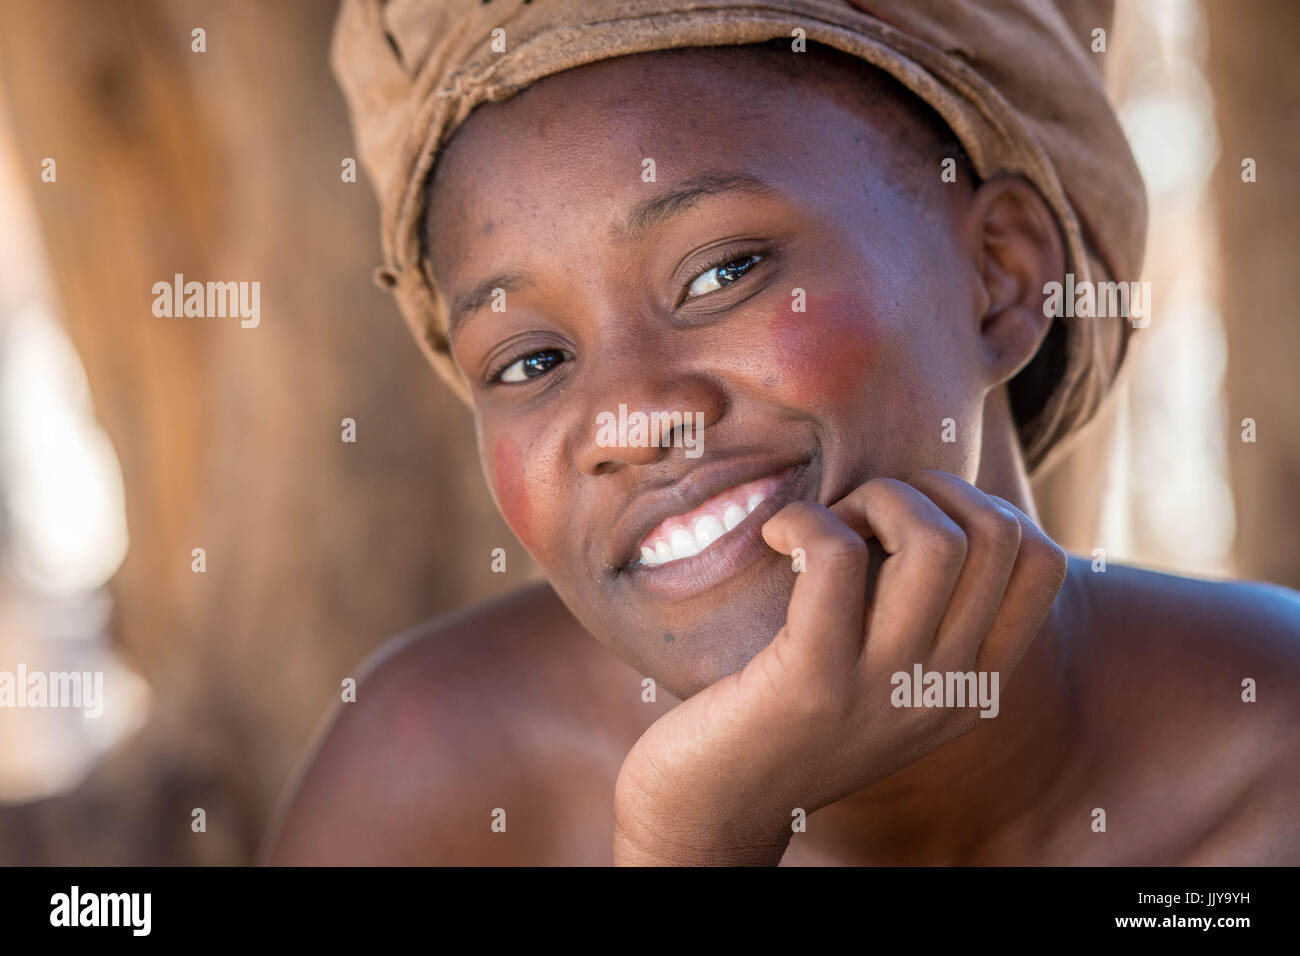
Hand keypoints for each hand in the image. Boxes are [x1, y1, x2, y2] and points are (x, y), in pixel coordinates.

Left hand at [612, 470, 1067, 864]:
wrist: (714, 807)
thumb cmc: (787, 717)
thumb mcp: (884, 677)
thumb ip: (923, 615)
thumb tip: (929, 503)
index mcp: (973, 686)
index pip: (1042, 564)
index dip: (980, 508)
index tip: (910, 521)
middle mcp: (945, 691)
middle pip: (995, 537)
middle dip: (924, 491)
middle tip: (857, 518)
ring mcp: (886, 689)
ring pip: (935, 541)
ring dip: (873, 500)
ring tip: (822, 528)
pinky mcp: (813, 681)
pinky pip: (836, 556)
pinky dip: (804, 520)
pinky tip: (775, 538)